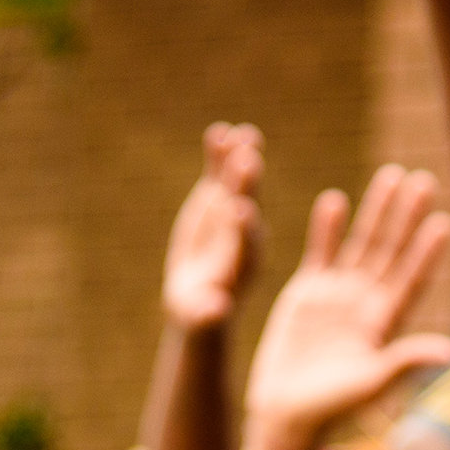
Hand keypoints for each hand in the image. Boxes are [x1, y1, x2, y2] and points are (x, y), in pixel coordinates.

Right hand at [164, 125, 264, 331]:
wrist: (200, 295)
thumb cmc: (201, 313)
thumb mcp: (203, 318)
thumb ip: (209, 312)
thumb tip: (215, 311)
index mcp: (246, 264)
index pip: (249, 244)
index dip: (246, 227)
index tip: (242, 210)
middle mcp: (245, 235)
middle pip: (248, 206)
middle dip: (248, 185)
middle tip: (250, 160)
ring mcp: (232, 212)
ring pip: (239, 184)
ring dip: (240, 160)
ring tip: (241, 136)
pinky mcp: (217, 200)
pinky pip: (220, 175)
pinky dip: (219, 155)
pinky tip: (218, 131)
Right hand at [243, 168, 449, 449]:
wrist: (287, 415)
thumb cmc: (333, 409)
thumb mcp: (371, 384)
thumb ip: (405, 361)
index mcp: (387, 323)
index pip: (412, 279)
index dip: (426, 252)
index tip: (443, 222)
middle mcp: (367, 303)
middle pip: (391, 251)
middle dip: (406, 217)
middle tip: (423, 180)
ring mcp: (338, 295)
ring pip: (362, 244)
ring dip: (376, 211)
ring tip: (391, 177)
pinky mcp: (307, 292)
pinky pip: (321, 252)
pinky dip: (328, 228)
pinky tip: (336, 200)